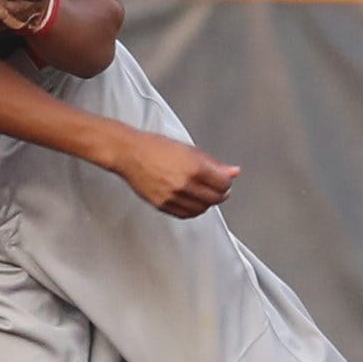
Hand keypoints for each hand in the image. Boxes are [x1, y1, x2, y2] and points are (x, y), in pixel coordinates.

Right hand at [111, 128, 238, 217]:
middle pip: (215, 198)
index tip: (223, 180)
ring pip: (201, 209)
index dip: (226, 182)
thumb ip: (213, 163)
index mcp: (194, 167)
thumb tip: (233, 172)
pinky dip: (193, 210)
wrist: (129, 153)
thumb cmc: (155, 147)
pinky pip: (185, 214)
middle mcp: (184, 184)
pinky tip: (192, 202)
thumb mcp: (189, 149)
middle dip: (219, 193)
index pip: (223, 183)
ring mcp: (173, 196)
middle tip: (217, 188)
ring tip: (203, 194)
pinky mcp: (162, 205)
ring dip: (206, 203)